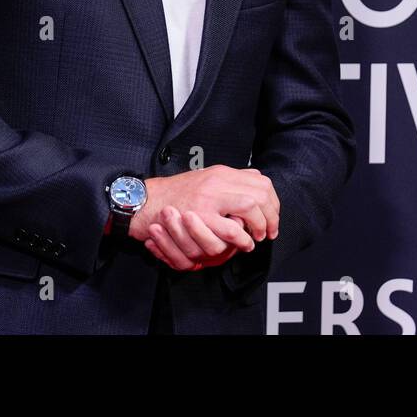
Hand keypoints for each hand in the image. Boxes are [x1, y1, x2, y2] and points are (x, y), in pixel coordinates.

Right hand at [127, 165, 280, 270]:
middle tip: (269, 231)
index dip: (272, 201)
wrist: (144, 200)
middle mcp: (218, 180)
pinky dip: (243, 238)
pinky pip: (232, 227)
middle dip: (271, 214)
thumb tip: (252, 186)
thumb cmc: (172, 194)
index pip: (261, 181)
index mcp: (221, 172)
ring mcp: (209, 196)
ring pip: (252, 206)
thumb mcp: (203, 179)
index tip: (271, 216)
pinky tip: (244, 244)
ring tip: (258, 238)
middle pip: (261, 192)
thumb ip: (227, 183)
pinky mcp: (200, 214)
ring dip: (260, 225)